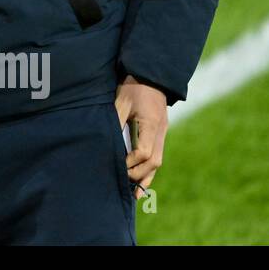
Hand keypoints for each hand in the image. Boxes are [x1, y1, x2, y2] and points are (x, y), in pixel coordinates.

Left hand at [115, 74, 167, 199]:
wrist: (151, 75)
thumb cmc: (133, 87)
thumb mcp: (120, 101)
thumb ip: (115, 121)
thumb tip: (106, 141)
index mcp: (150, 123)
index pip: (143, 151)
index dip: (130, 162)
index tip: (117, 165)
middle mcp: (160, 131)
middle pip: (154, 161)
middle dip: (138, 174)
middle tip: (122, 182)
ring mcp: (163, 133)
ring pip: (158, 162)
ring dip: (146, 177)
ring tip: (134, 194)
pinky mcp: (160, 133)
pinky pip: (157, 156)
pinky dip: (149, 169)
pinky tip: (142, 181)